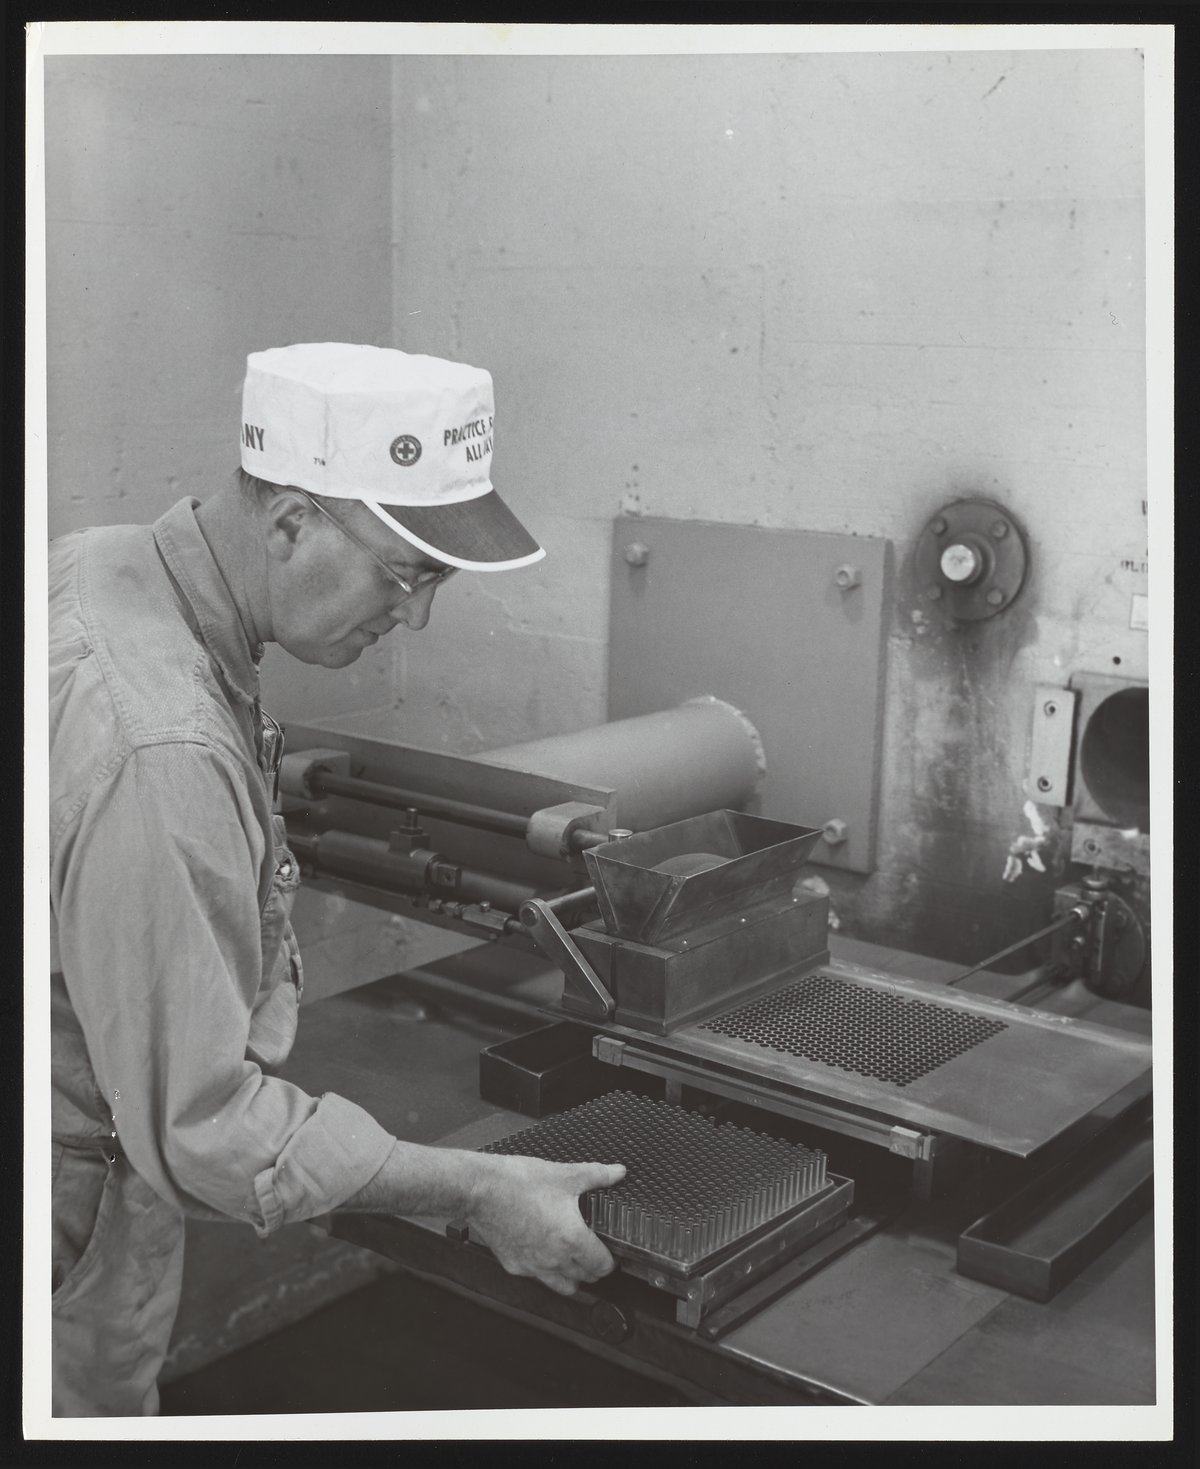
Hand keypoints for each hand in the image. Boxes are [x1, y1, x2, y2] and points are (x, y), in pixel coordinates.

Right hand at [466, 1154, 625, 1296]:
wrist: (480, 1189)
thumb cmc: (518, 1182)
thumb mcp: (564, 1174)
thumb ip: (597, 1175)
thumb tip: (617, 1172)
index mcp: (571, 1239)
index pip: (602, 1266)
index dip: (611, 1261)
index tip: (610, 1253)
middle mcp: (554, 1259)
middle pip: (584, 1279)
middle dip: (593, 1268)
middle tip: (593, 1252)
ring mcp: (532, 1266)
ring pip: (561, 1286)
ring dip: (571, 1277)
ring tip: (571, 1259)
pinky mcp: (513, 1265)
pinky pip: (536, 1277)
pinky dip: (544, 1270)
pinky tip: (542, 1251)